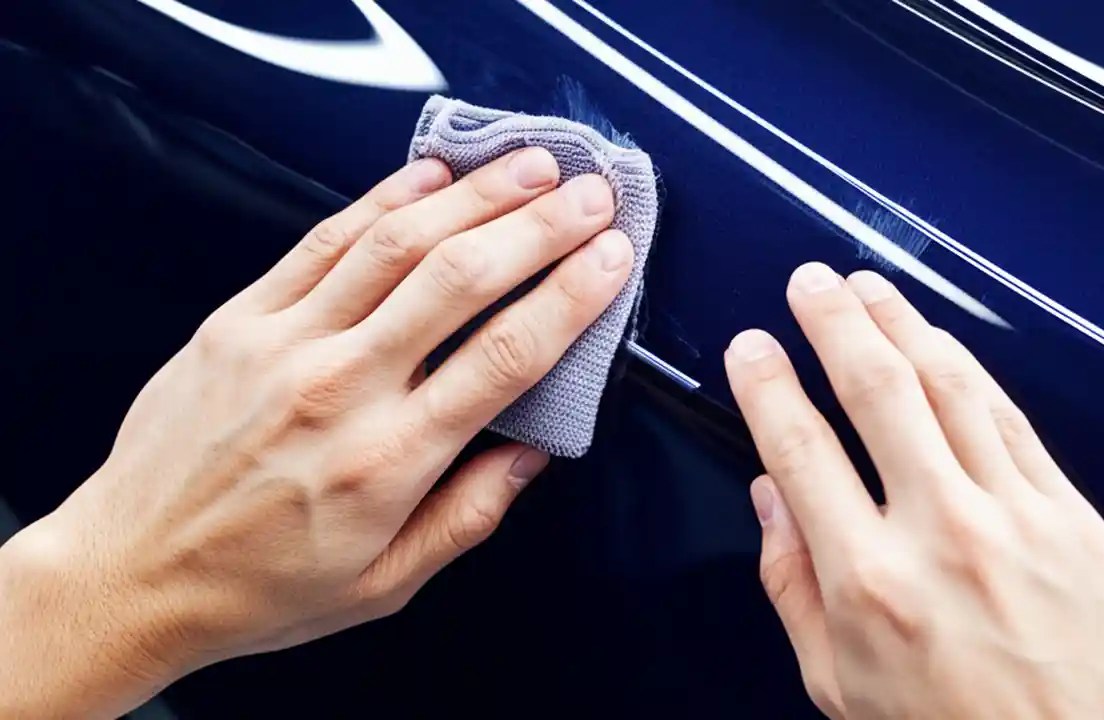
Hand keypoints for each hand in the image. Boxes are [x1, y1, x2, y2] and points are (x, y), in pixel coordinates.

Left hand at [0, 148, 633, 717]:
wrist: (134, 568)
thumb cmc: (260, 584)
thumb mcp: (385, 583)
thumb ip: (469, 515)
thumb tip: (531, 454)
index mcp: (388, 458)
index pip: (503, 356)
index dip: (569, 296)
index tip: (611, 259)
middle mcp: (340, 388)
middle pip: (459, 279)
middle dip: (539, 227)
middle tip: (590, 196)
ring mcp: (285, 342)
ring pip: (396, 243)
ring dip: (475, 195)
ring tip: (531, 167)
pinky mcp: (240, 317)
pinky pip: (322, 240)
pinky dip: (382, 198)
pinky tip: (430, 175)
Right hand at [726, 265, 1103, 718]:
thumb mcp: (839, 684)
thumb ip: (792, 586)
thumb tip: (769, 499)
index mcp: (868, 582)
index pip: (800, 448)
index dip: (766, 385)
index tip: (751, 350)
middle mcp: (939, 534)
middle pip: (876, 392)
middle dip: (833, 322)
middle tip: (810, 283)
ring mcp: (1013, 517)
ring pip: (948, 386)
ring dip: (901, 323)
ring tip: (868, 287)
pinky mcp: (1070, 514)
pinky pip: (1013, 419)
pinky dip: (970, 368)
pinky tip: (942, 342)